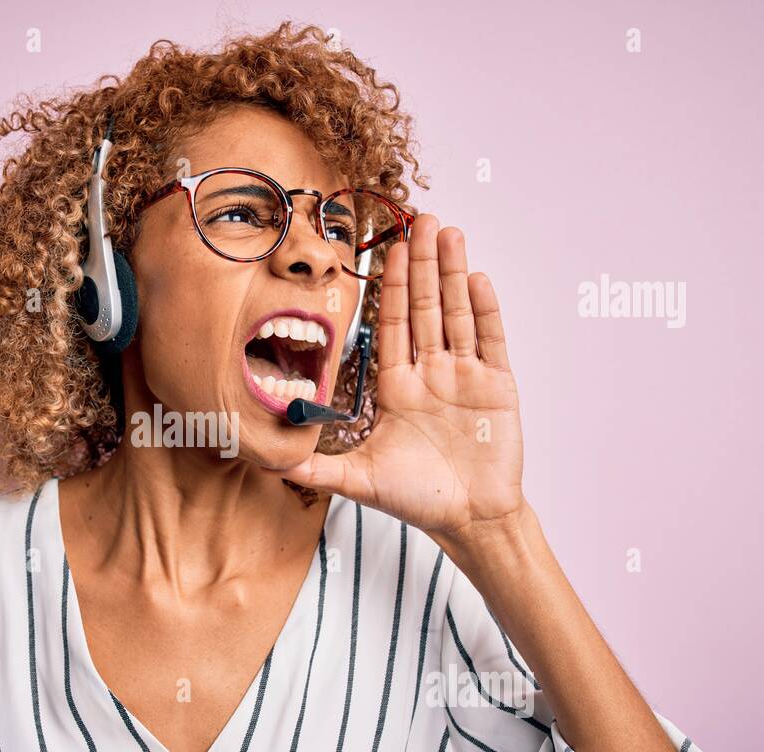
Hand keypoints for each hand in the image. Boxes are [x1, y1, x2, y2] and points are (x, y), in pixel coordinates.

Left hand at [267, 214, 527, 540]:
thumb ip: (314, 468)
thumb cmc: (417, 499)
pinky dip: (485, 311)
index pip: (390, 325)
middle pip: (424, 308)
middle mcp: (430, 373)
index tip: (387, 251)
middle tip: (420, 219)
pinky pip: (490, 341)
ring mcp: (465, 376)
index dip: (389, 288)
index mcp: (397, 386)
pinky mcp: (497, 386)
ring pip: (457, 314)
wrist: (470, 520)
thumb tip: (266, 459)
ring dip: (452, 273)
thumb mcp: (357, 481)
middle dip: (422, 264)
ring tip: (449, 233)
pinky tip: (477, 280)